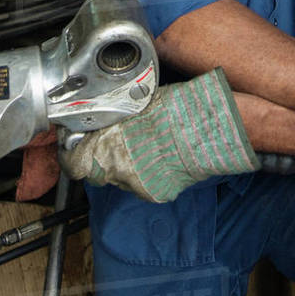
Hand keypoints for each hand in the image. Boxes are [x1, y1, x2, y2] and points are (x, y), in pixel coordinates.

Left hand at [58, 68, 259, 202]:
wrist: (222, 127)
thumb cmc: (186, 107)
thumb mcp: (141, 103)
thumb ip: (113, 118)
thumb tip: (93, 120)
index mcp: (116, 150)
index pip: (76, 163)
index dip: (72, 149)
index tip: (73, 138)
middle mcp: (127, 175)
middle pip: (96, 169)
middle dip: (97, 151)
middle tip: (107, 132)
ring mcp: (144, 186)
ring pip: (117, 175)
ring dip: (119, 159)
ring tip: (136, 137)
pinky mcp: (160, 192)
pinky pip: (139, 180)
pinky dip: (140, 167)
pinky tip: (153, 149)